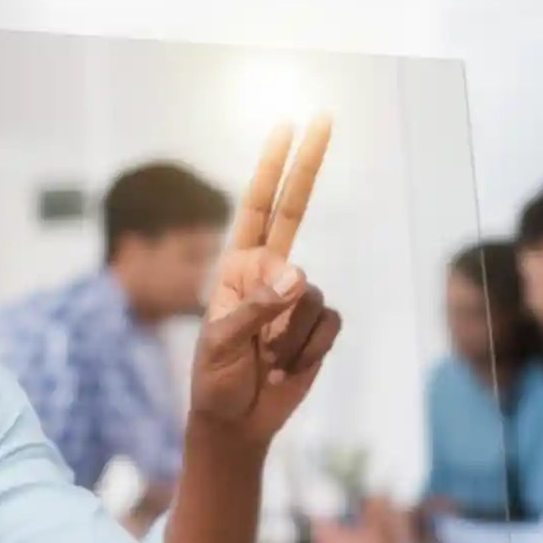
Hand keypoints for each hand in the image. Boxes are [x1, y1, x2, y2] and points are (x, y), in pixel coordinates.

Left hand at [190, 116, 340, 444]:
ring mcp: (296, 299)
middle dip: (309, 166)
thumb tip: (298, 276)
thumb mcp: (219, 344)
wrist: (236, 423)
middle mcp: (270, 274)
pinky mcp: (319, 326)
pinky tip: (285, 367)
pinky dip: (306, 350)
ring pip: (311, 294)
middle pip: (296, 210)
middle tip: (323, 119)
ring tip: (263, 359)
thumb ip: (253, 307)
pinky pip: (328, 323)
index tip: (287, 127)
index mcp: (237, 268)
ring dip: (287, 336)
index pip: (258, 208)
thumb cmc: (215, 380)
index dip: (273, 168)